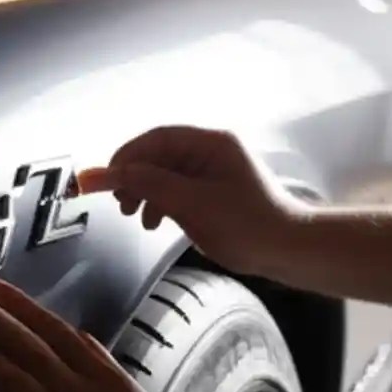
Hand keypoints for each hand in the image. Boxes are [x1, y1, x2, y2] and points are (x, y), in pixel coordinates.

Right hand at [79, 126, 307, 276]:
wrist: (290, 251)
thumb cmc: (247, 225)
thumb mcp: (192, 203)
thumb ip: (148, 185)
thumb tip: (107, 173)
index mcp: (210, 143)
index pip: (155, 140)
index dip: (125, 158)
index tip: (101, 181)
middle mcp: (210, 151)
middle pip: (157, 156)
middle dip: (133, 178)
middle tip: (120, 204)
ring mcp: (211, 172)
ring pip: (163, 174)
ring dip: (144, 193)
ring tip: (135, 216)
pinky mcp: (211, 192)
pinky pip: (175, 190)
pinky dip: (159, 204)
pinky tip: (155, 222)